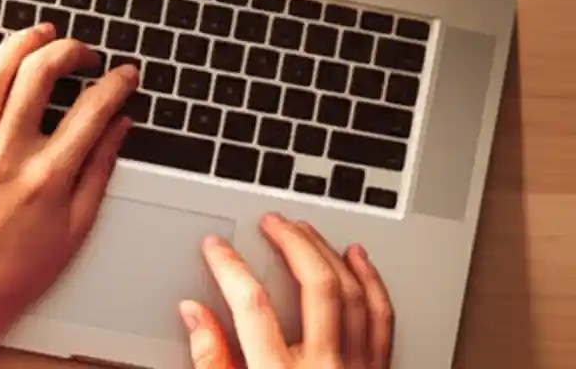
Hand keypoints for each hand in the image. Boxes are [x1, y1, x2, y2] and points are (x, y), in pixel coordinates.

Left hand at [0, 23, 139, 367]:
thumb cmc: (17, 268)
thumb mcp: (76, 226)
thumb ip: (100, 169)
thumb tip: (121, 124)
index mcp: (48, 177)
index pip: (92, 110)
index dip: (115, 83)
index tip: (125, 74)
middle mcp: (9, 155)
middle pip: (40, 75)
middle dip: (69, 50)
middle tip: (83, 53)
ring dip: (22, 42)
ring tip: (41, 34)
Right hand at [180, 215, 394, 368]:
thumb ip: (211, 361)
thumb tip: (194, 313)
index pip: (252, 305)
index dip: (229, 266)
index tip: (215, 246)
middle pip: (314, 287)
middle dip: (291, 243)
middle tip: (270, 221)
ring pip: (352, 294)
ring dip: (327, 253)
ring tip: (304, 230)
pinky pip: (382, 317)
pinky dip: (370, 281)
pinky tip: (356, 258)